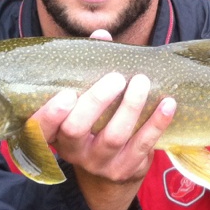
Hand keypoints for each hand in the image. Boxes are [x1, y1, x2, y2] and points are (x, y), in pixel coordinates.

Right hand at [31, 30, 175, 209]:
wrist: (111, 173)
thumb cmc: (95, 123)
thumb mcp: (85, 102)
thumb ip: (90, 69)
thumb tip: (102, 36)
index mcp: (56, 132)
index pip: (41, 128)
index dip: (50, 114)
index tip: (67, 94)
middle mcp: (73, 151)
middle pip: (76, 129)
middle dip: (96, 102)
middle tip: (115, 78)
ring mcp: (100, 163)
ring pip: (113, 136)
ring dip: (130, 107)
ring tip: (142, 81)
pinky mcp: (126, 169)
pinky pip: (143, 145)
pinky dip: (157, 123)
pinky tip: (168, 103)